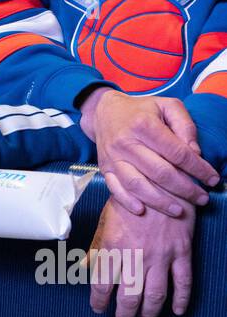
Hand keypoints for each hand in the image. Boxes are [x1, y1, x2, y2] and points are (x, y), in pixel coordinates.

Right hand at [80, 88, 217, 215]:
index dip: (198, 168)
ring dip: (160, 202)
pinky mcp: (105, 168)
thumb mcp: (167, 105)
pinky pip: (115, 189)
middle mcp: (126, 142)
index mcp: (144, 125)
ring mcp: (113, 157)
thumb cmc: (142, 110)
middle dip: (185, 189)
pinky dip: (128, 202)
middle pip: (160, 173)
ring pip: (138, 185)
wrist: (105, 111)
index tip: (213, 179)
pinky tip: (143, 210)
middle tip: (202, 198)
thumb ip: (185, 125)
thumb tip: (195, 152)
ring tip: (180, 211)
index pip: (177, 152)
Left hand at [87, 196, 195, 316]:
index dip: (98, 301)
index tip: (98, 309)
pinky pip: (183, 282)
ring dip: (149, 313)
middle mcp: (136, 255)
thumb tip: (84, 267)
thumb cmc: (130, 197)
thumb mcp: (106, 218)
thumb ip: (97, 246)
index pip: (101, 284)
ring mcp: (161, 255)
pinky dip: (181, 300)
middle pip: (128, 297)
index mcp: (113, 246)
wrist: (161, 178)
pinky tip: (177, 311)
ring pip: (155, 295)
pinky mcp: (182, 251)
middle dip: (124, 316)